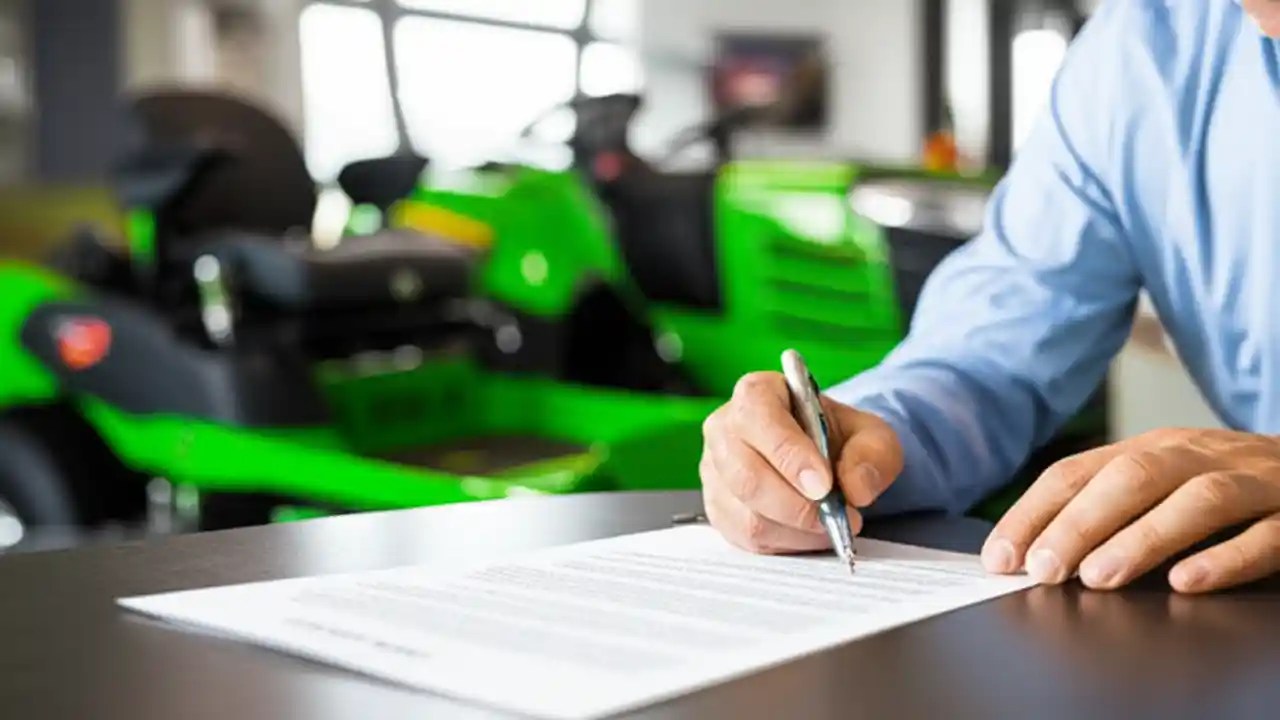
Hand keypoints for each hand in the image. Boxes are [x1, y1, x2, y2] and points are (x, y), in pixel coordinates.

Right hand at [699, 372, 903, 553]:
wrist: (820, 456)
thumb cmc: (836, 437)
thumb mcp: (870, 434)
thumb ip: (872, 454)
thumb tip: (856, 489)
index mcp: (757, 394)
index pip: (759, 419)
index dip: (790, 455)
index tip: (824, 485)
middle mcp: (724, 429)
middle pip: (747, 476)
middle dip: (796, 506)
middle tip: (834, 515)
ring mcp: (714, 471)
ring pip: (747, 514)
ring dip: (796, 529)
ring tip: (829, 524)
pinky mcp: (718, 507)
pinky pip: (745, 537)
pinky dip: (785, 543)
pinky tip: (808, 532)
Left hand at [982, 428, 1279, 592]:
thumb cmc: (1230, 487)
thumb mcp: (1164, 483)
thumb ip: (1109, 509)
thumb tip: (1035, 554)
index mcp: (1152, 448)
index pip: (1077, 472)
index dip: (1033, 513)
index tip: (1001, 557)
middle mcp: (1197, 456)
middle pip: (1131, 478)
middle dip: (1079, 523)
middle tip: (1043, 568)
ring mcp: (1253, 481)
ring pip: (1197, 500)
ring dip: (1142, 539)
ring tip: (1098, 578)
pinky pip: (1266, 534)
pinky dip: (1225, 557)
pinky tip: (1189, 581)